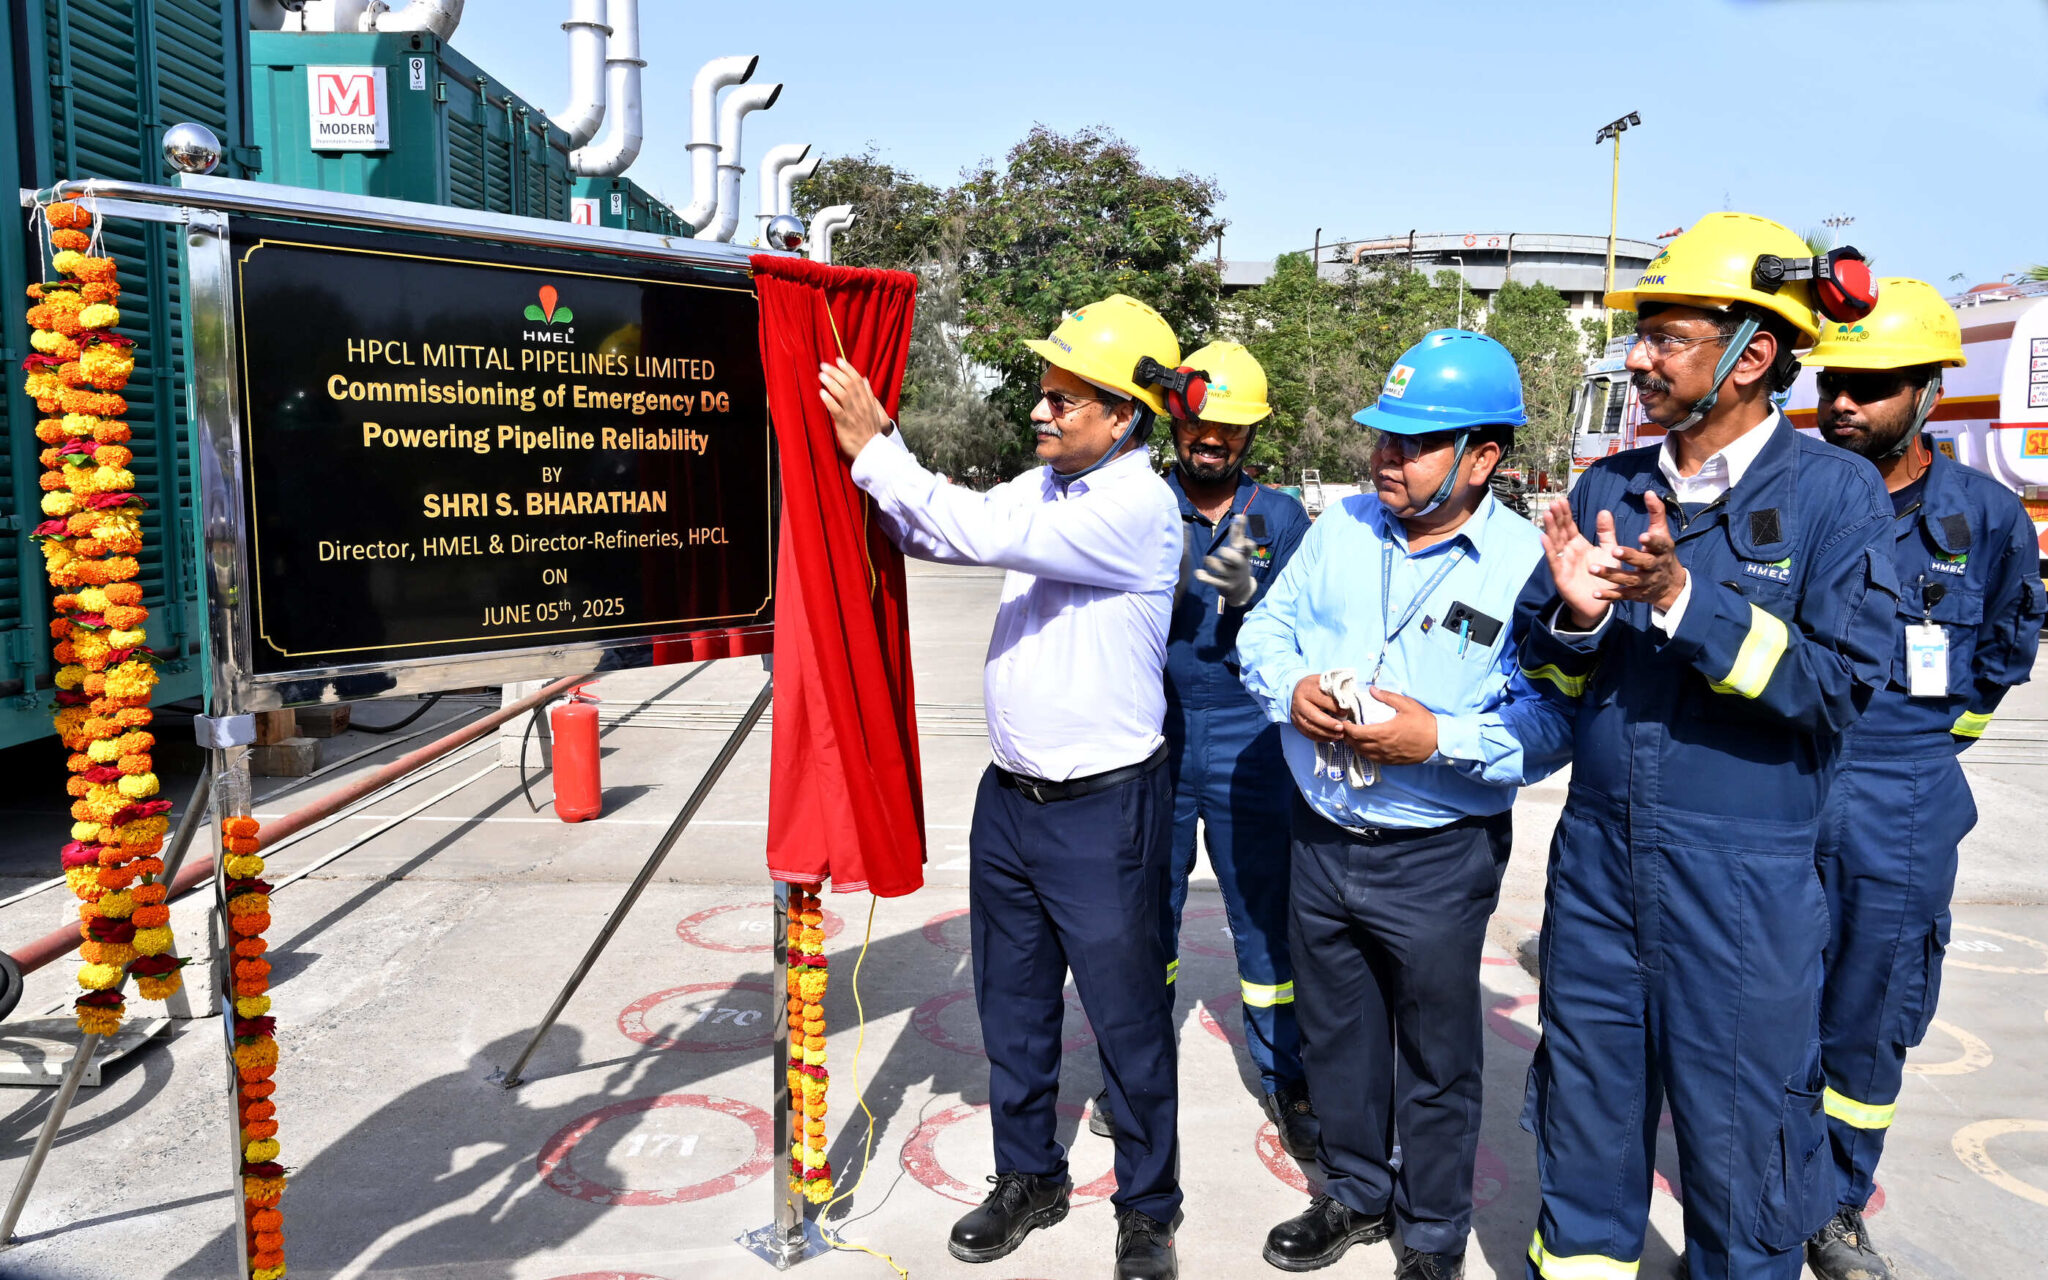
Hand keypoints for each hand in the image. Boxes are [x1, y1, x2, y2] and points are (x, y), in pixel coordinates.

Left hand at [818, 358, 892, 459]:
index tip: (838, 360)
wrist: (872, 451)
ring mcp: (853, 415)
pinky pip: (837, 410)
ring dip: (832, 383)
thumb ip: (868, 394)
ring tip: (821, 375)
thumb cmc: (870, 431)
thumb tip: (864, 379)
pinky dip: (829, 401)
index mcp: (867, 402)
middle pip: (849, 384)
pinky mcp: (845, 425)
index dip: (848, 369)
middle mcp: (861, 406)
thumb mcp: (874, 410)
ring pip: (843, 395)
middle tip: (823, 365)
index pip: (858, 381)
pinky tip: (822, 393)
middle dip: (836, 373)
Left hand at [1194, 515, 1257, 606]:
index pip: (1249, 548)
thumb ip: (1239, 532)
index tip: (1242, 541)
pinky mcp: (1223, 585)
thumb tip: (1240, 514)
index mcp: (1244, 555)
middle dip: (1229, 554)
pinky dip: (1205, 577)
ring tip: (1207, 559)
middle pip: (1236, 560)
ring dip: (1213, 563)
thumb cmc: (1238, 563)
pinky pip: (1213, 581)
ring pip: (1222, 569)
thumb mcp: (1241, 549)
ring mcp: (1231, 576)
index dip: (1247, 544)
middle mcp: (1239, 566)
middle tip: (1222, 550)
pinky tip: (1199, 573)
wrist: (1241, 590)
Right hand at [1291, 675, 1347, 742]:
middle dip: (1329, 724)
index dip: (1335, 707)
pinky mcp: (1296, 723)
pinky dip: (1320, 738)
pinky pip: (1307, 733)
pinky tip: (1332, 738)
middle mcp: (1299, 702)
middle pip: (1314, 716)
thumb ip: (1334, 690)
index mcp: (1307, 689)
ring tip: (1340, 735)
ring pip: (1311, 727)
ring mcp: (1296, 714)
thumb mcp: (1324, 682)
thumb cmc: (1316, 686)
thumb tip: (1348, 701)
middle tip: (1342, 728)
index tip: (1345, 712)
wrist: (1298, 690)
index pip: (1322, 700)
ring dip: (1326, 734)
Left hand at [1345, 687, 1438, 764]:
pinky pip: (1373, 759)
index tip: (1343, 723)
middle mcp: (1382, 747)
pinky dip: (1364, 753)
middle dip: (1347, 737)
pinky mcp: (1392, 762)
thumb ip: (1387, 697)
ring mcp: (1387, 756)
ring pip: (1363, 753)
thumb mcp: (1406, 705)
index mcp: (1383, 732)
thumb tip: (1371, 689)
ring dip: (1354, 746)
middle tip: (1343, 729)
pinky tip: (1364, 747)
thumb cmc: (1423, 722)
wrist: (1439, 742)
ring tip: (1351, 737)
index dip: (1347, 729)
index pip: (1357, 733)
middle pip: (1356, 745)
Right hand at [1539, 498, 1620, 628]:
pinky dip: (1549, 550)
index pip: (1569, 525)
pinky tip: (1544, 538)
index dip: (1565, 513)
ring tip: (1547, 514)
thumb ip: (1606, 532)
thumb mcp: (1609, 551)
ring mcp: (1563, 562)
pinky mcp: (1560, 575)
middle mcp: (1568, 551)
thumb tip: (1604, 511)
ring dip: (1550, 529)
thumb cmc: (1604, 577)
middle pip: (1560, 531)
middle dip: (1557, 517)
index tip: (1562, 499)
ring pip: (1555, 543)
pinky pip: (1553, 561)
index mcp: (1579, 544)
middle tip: (1554, 502)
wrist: (1600, 603)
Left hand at [1590, 491, 1687, 611]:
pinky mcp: (1636, 594)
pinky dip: (1609, 595)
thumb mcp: (1662, 533)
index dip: (1652, 541)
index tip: (1642, 536)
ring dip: (1611, 575)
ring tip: (1592, 569)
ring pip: (1628, 579)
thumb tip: (1649, 492)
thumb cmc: (1661, 553)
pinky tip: (1594, 593)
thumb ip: (1656, 513)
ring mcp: (1645, 582)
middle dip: (1629, 556)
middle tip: (1614, 550)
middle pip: (1643, 562)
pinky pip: (1622, 595)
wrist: (1670, 585)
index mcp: (1662, 550)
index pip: (1659, 544)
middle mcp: (1654, 566)